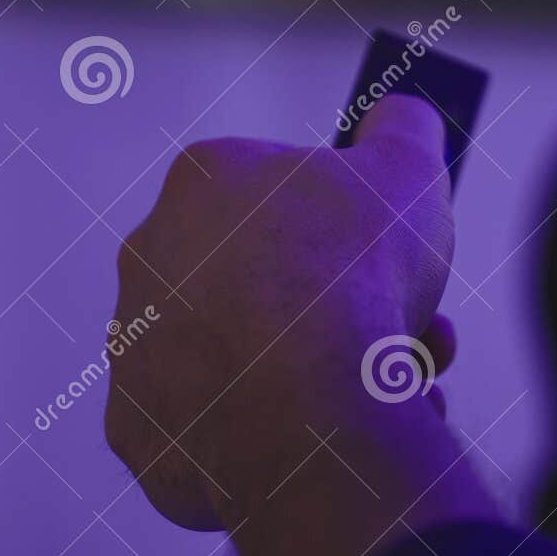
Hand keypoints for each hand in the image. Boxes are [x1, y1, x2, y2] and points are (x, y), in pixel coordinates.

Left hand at [105, 96, 497, 555]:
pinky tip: (341, 441)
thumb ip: (404, 131)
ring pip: (250, 363)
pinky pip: (224, 435)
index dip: (363, 229)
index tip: (404, 260)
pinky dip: (281, 440)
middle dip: (351, 308)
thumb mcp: (411, 169)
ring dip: (325, 375)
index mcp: (203, 185)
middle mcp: (150, 262)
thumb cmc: (355, 272)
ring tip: (402, 394)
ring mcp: (137, 354)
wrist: (307, 402)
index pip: (287, 195)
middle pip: (271, 283)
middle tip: (419, 335)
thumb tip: (401, 114)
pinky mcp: (143, 435)